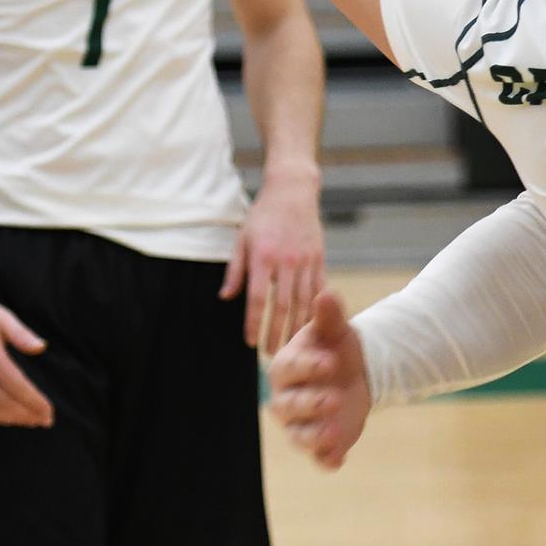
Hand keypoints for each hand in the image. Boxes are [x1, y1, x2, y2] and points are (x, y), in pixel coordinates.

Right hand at [0, 287, 52, 427]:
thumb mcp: (3, 316)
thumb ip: (22, 334)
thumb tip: (41, 348)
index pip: (17, 386)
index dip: (34, 403)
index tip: (49, 412)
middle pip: (3, 402)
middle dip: (26, 414)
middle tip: (45, 420)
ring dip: (10, 419)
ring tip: (29, 421)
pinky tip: (6, 417)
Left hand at [221, 176, 325, 356]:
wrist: (292, 191)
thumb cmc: (262, 215)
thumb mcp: (241, 238)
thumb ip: (235, 270)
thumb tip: (226, 297)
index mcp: (263, 257)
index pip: (257, 298)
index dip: (253, 322)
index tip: (250, 342)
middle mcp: (286, 261)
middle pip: (282, 306)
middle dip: (277, 332)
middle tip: (273, 354)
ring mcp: (306, 260)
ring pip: (303, 301)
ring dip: (297, 326)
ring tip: (293, 345)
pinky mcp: (319, 257)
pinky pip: (319, 288)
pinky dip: (315, 308)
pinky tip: (312, 324)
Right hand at [269, 291, 370, 469]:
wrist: (355, 374)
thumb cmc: (336, 347)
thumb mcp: (336, 331)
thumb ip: (329, 316)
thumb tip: (327, 293)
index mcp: (287, 367)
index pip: (292, 368)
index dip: (309, 366)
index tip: (331, 362)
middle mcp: (288, 398)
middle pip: (289, 406)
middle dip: (311, 404)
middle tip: (333, 398)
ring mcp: (302, 423)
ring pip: (299, 435)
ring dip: (315, 437)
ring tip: (335, 433)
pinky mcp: (321, 443)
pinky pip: (319, 456)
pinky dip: (326, 460)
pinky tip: (337, 462)